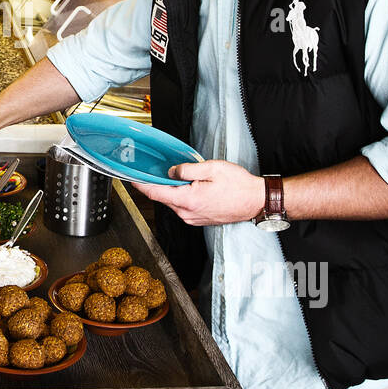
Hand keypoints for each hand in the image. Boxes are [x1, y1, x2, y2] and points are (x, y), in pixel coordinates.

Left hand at [132, 160, 264, 226]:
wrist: (256, 201)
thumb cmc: (238, 185)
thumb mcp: (211, 168)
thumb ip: (187, 170)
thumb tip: (171, 172)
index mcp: (188, 200)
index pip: (155, 193)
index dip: (140, 184)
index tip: (130, 177)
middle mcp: (188, 213)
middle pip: (164, 198)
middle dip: (159, 184)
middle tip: (160, 169)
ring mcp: (193, 219)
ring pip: (174, 202)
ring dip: (173, 190)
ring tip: (185, 177)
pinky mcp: (199, 220)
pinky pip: (183, 206)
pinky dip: (182, 196)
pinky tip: (192, 187)